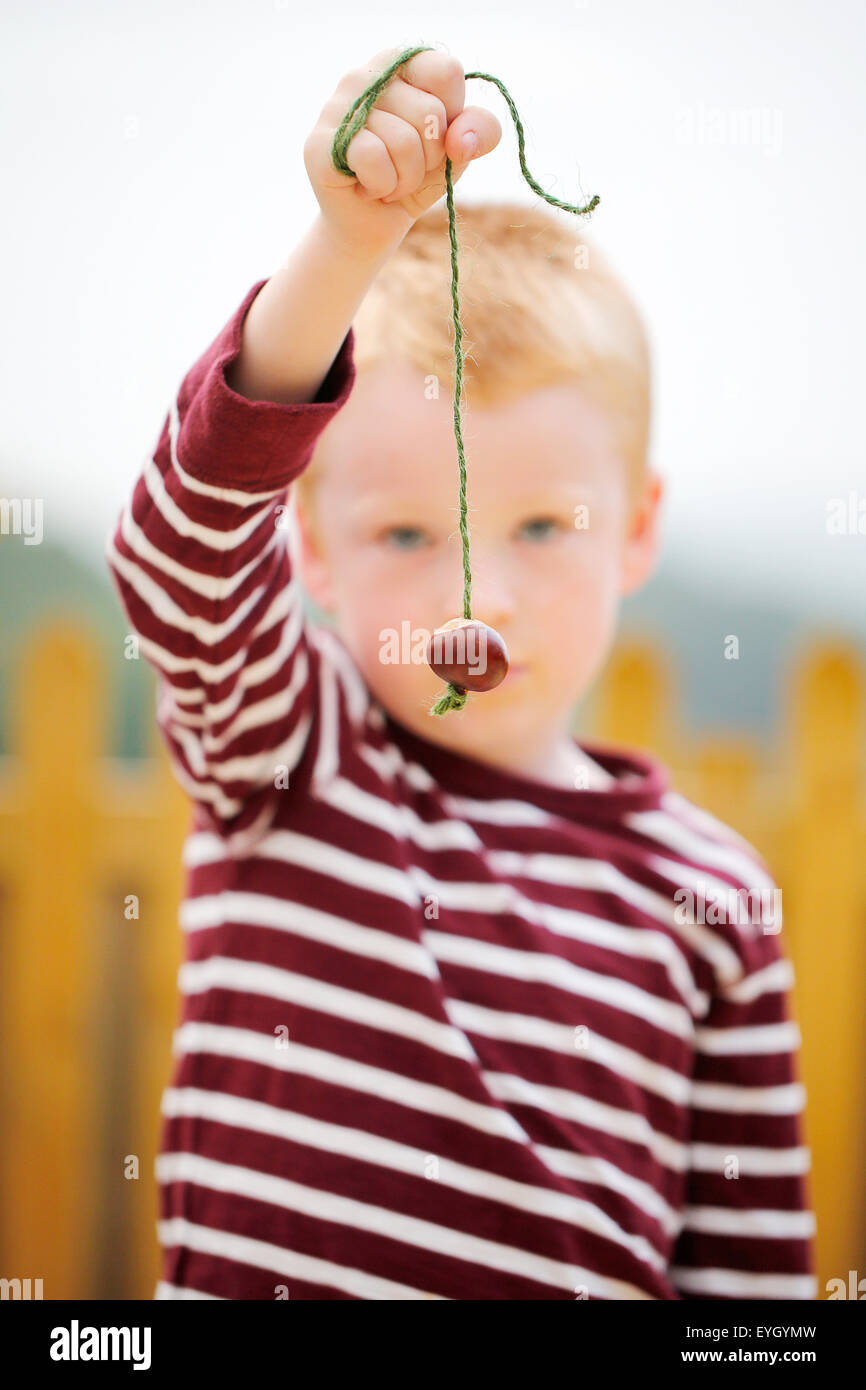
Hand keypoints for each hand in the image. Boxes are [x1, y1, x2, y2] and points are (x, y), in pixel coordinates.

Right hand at [304, 46, 501, 259]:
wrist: (374, 225)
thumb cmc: (415, 176)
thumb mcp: (458, 151)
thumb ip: (481, 131)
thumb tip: (460, 140)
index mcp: (399, 64)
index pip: (446, 72)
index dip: (451, 117)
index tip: (433, 135)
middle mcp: (364, 75)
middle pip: (429, 113)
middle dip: (429, 158)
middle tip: (405, 167)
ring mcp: (337, 106)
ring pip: (402, 141)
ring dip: (405, 179)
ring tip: (388, 181)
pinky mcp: (320, 142)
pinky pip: (372, 158)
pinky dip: (382, 185)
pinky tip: (367, 187)